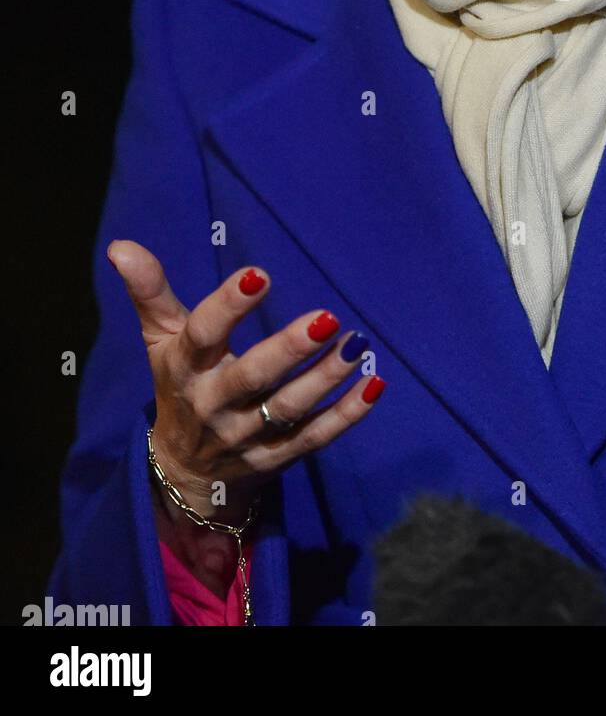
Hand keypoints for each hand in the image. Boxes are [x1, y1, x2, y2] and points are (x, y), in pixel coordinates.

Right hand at [107, 238, 383, 521]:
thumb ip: (150, 292)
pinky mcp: (276, 458)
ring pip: (288, 409)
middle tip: (327, 318)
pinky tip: (373, 384)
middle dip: (286, 350)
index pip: (202, 335)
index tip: (259, 274)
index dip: (227, 306)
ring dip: (325, 378)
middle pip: (250, 378)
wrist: (185, 471)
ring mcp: (246, 436)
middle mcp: (214, 404)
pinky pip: (316, 438)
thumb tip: (120, 246)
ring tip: (357, 344)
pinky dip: (347, 415)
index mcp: (186, 368)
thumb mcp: (162, 339)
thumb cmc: (181, 382)